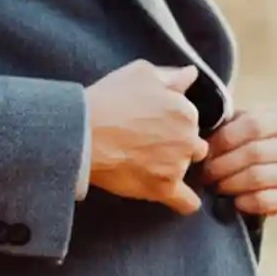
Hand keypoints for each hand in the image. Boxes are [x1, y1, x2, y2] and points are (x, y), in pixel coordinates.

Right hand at [83, 60, 209, 214]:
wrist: (83, 134)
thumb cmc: (108, 100)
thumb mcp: (140, 73)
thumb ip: (171, 76)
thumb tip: (191, 75)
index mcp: (186, 111)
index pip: (190, 119)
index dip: (173, 121)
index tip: (154, 123)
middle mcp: (188, 139)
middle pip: (193, 146)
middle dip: (177, 144)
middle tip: (149, 144)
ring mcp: (177, 166)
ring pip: (186, 169)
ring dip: (172, 167)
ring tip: (145, 164)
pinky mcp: (163, 189)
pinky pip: (187, 202)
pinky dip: (185, 201)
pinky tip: (178, 197)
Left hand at [200, 104, 276, 216]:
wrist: (251, 174)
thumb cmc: (236, 145)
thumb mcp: (230, 126)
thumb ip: (221, 124)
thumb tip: (201, 137)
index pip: (254, 125)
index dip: (225, 139)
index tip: (205, 150)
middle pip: (255, 152)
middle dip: (223, 165)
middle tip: (206, 173)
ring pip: (258, 177)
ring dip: (229, 183)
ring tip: (216, 185)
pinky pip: (264, 200)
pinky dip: (243, 202)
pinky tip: (233, 200)